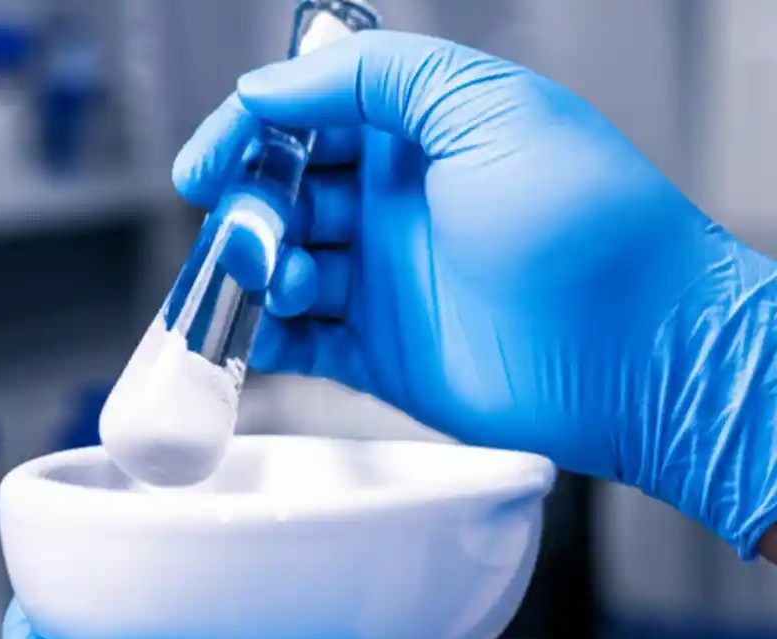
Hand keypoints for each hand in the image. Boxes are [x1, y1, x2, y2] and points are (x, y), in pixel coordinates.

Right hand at [177, 30, 776, 558]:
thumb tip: (268, 87)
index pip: (304, 117)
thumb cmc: (587, 224)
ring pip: (278, 268)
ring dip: (255, 274)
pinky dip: (262, 340)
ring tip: (277, 285)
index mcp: (415, 137)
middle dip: (248, 210)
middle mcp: (392, 207)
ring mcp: (383, 283)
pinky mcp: (379, 356)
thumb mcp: (487, 104)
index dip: (245, 132)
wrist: (640, 354)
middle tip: (251, 235)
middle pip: (279, 194)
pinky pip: (296, 343)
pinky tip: (252, 336)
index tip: (204, 164)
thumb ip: (373, 75)